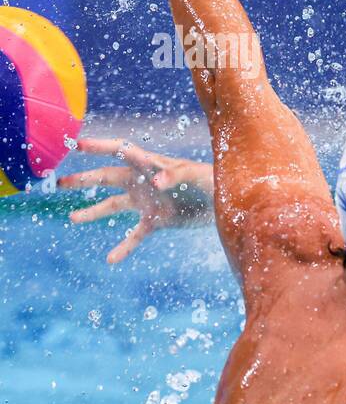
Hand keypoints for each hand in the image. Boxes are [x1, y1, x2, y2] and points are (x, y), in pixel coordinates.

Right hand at [58, 137, 213, 263]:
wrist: (226, 202)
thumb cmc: (212, 180)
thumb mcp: (196, 175)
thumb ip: (176, 175)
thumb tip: (156, 182)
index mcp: (151, 164)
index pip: (121, 151)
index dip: (100, 146)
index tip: (78, 144)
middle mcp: (143, 181)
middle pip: (108, 177)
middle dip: (84, 180)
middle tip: (60, 183)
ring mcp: (148, 201)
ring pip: (113, 205)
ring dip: (93, 212)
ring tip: (73, 218)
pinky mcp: (157, 220)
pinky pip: (135, 235)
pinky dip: (124, 246)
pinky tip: (111, 259)